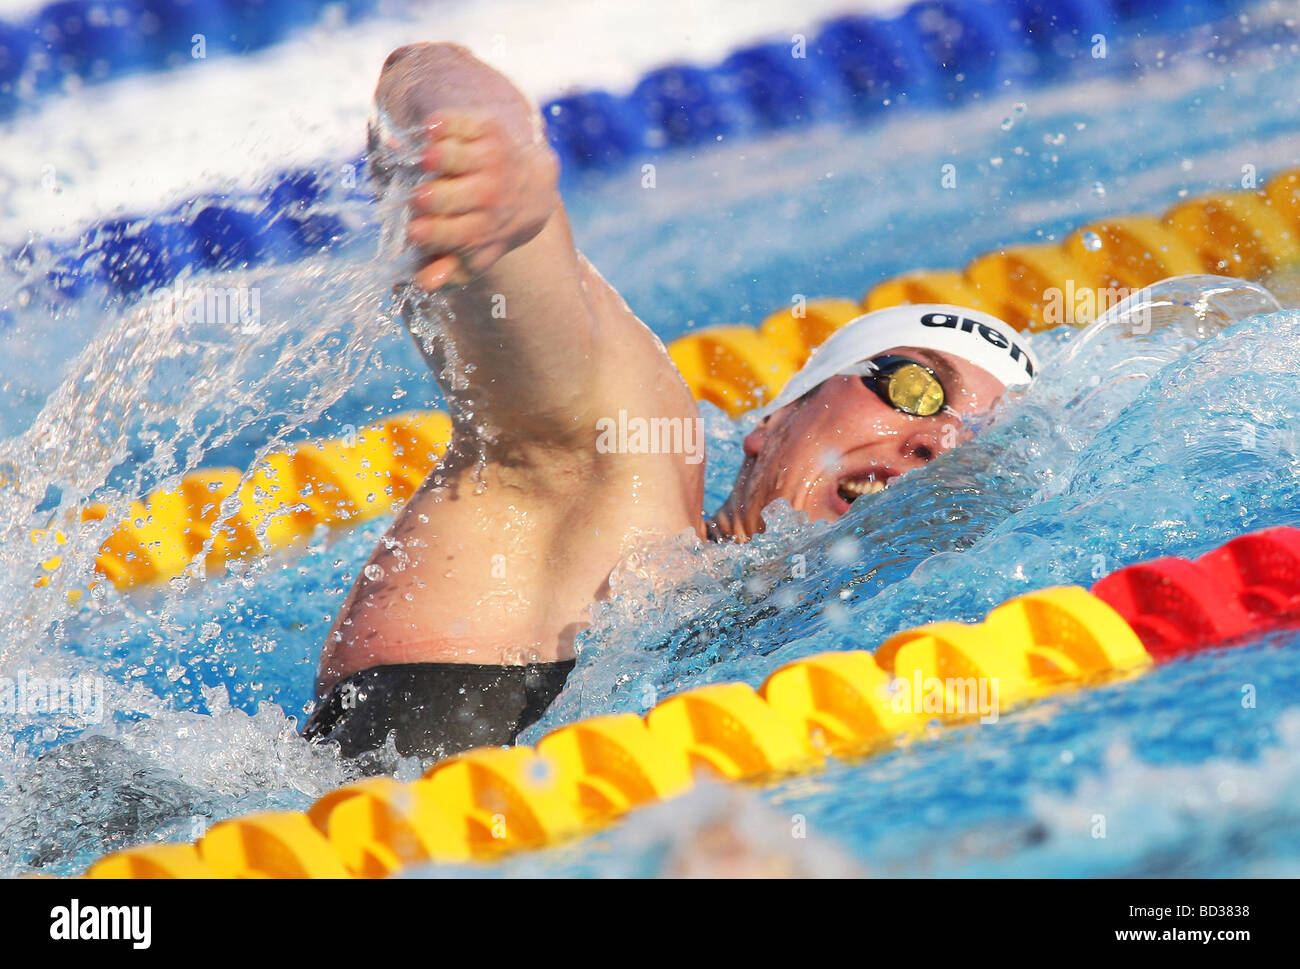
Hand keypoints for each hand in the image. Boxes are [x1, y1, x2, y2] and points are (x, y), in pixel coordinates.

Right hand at [405, 111, 559, 290]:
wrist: (531, 189)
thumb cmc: (486, 225)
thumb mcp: (472, 254)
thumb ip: (445, 269)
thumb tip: (424, 283)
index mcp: (484, 231)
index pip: (457, 234)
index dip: (432, 233)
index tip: (414, 230)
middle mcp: (492, 197)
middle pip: (452, 197)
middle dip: (433, 198)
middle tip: (419, 197)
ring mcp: (493, 161)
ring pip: (455, 157)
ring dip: (439, 158)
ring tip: (426, 162)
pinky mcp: (490, 131)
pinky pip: (461, 123)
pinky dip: (445, 124)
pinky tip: (433, 130)